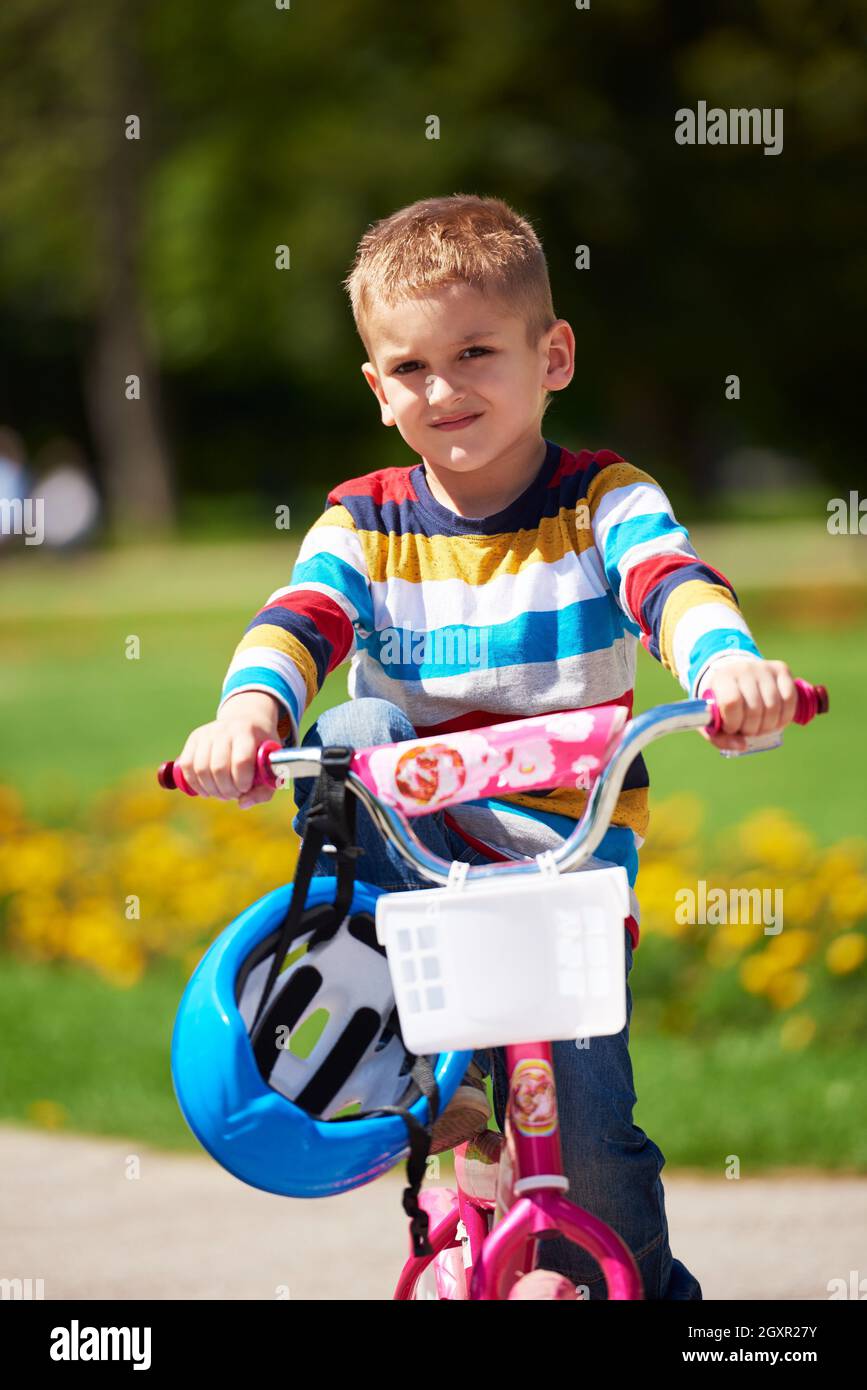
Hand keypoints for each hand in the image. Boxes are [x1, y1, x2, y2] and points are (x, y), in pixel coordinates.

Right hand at [175, 692, 282, 808]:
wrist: (248, 721)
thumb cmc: (262, 750)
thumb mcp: (271, 767)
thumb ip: (263, 790)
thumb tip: (242, 804)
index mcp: (248, 732)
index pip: (241, 761)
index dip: (242, 781)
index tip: (246, 788)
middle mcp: (226, 729)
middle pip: (219, 768)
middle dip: (226, 790)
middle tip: (234, 793)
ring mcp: (207, 732)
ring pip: (200, 769)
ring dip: (211, 789)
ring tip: (222, 792)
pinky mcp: (194, 737)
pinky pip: (187, 765)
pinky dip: (195, 783)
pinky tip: (207, 789)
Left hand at [696, 658, 797, 751]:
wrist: (736, 677)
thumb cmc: (723, 703)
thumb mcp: (713, 721)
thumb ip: (720, 738)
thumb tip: (742, 746)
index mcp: (722, 678)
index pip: (731, 702)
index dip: (733, 723)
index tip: (731, 728)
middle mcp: (743, 669)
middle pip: (754, 708)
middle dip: (752, 729)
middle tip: (748, 731)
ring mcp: (764, 668)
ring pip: (773, 706)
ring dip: (768, 726)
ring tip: (760, 728)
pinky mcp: (781, 669)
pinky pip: (790, 699)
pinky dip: (785, 717)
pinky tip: (776, 722)